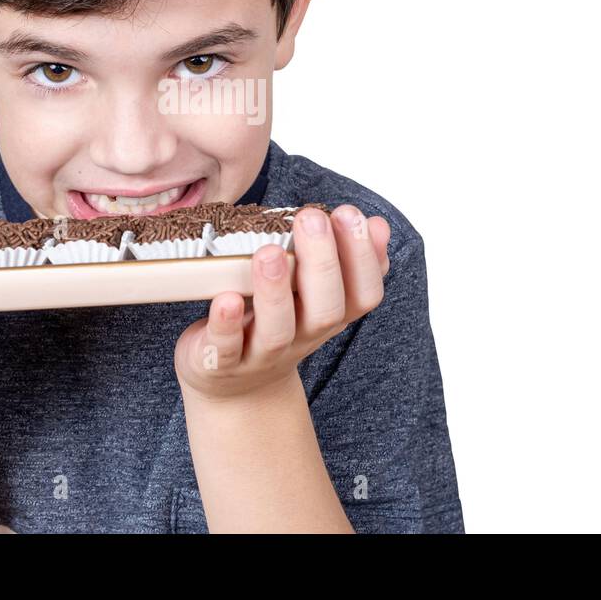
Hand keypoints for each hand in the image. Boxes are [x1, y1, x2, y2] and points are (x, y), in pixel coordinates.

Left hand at [174, 205, 390, 404]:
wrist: (234, 385)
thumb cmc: (274, 321)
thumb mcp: (313, 294)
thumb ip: (343, 259)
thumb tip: (379, 224)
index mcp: (329, 315)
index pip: (364, 294)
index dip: (364, 258)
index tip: (351, 214)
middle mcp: (302, 337)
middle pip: (326, 310)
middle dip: (323, 262)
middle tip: (313, 218)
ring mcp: (262, 354)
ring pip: (277, 330)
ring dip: (275, 291)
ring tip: (269, 252)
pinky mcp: (221, 363)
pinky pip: (225, 349)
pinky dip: (227, 324)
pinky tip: (227, 299)